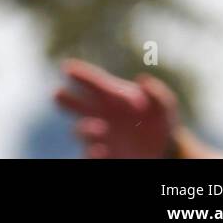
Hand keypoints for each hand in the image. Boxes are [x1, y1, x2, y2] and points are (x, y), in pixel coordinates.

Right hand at [54, 58, 181, 158]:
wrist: (162, 149)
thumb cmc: (159, 120)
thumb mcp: (164, 104)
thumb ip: (156, 92)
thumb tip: (142, 80)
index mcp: (110, 96)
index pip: (92, 81)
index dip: (79, 73)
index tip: (67, 67)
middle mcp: (99, 114)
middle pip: (75, 104)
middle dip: (65, 99)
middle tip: (58, 94)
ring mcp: (100, 135)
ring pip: (83, 131)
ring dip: (87, 129)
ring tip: (100, 128)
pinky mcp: (103, 155)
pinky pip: (91, 155)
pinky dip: (93, 153)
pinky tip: (101, 151)